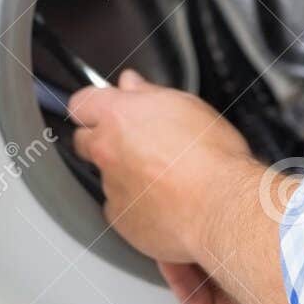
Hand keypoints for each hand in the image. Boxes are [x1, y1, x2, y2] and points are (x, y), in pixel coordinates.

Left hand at [68, 70, 259, 264]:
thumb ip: (150, 93)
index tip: (107, 110)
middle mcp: (107, 150)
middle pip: (84, 140)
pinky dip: (135, 203)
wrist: (222, 206)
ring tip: (165, 176)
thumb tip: (134, 85)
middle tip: (139, 143)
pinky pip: (120, 206)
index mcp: (119, 116)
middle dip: (104, 139)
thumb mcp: (189, 107)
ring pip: (107, 175)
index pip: (82, 102)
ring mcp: (111, 186)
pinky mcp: (120, 217)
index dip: (95, 105)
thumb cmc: (213, 158)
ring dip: (126, 173)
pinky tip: (163, 200)